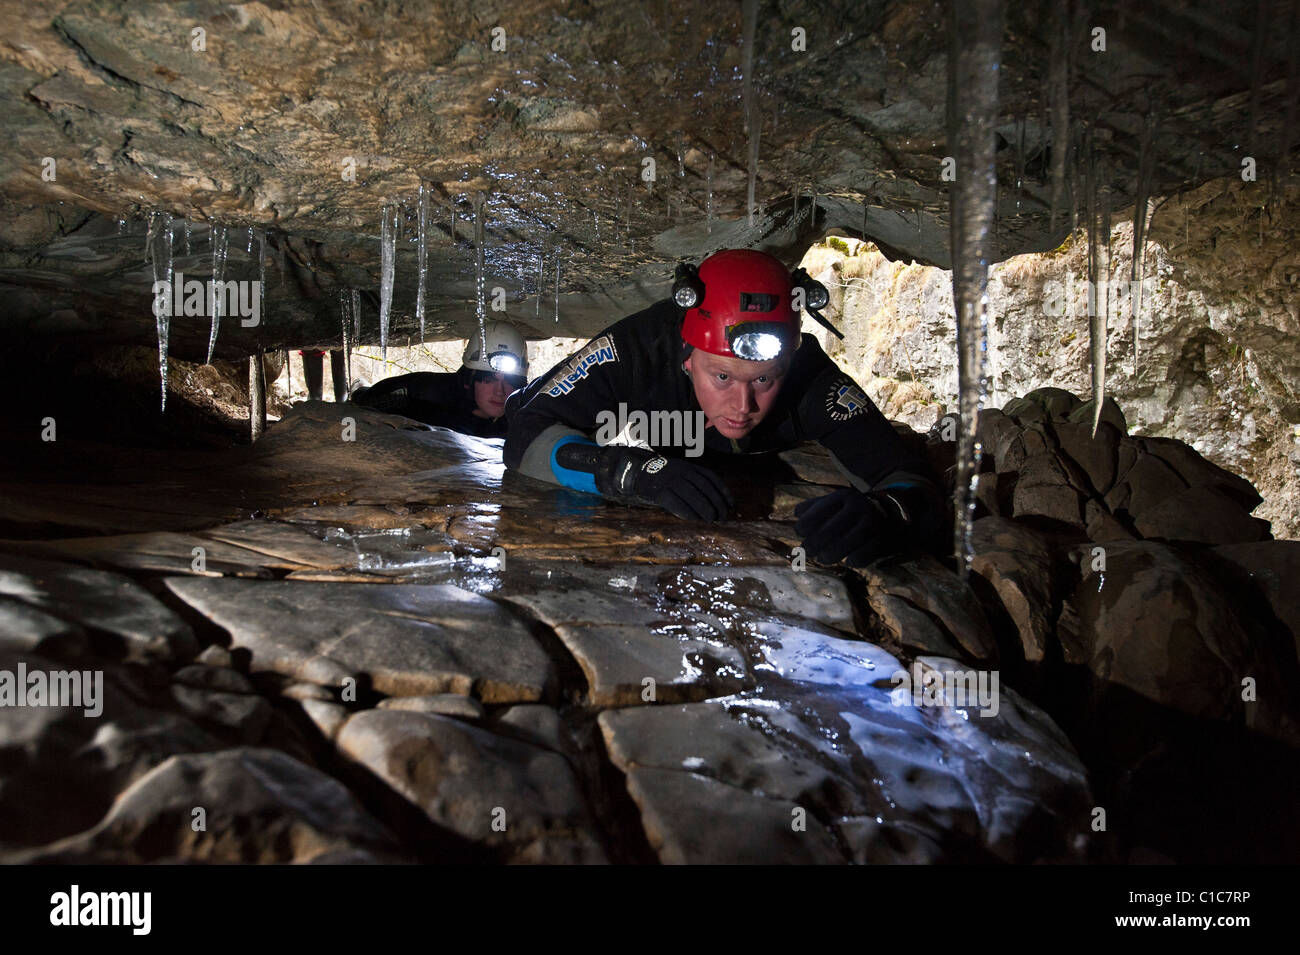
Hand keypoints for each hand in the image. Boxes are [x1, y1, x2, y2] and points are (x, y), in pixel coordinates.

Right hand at [603, 448, 733, 520]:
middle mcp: (682, 472)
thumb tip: (715, 501)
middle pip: (704, 488)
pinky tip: (695, 519)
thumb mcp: (682, 473)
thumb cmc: (664, 478)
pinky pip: (677, 503)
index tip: (731, 504)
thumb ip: (696, 482)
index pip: (711, 478)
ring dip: (705, 509)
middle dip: (717, 503)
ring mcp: (670, 481)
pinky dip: (688, 512)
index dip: (723, 492)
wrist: (638, 473)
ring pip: (692, 495)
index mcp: (689, 467)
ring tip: (712, 519)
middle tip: (723, 516)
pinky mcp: (660, 492)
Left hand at [794, 487, 905, 565]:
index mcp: (844, 497)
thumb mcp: (836, 501)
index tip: (800, 532)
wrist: (892, 511)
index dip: (805, 524)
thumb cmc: (853, 510)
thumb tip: (796, 513)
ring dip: (830, 555)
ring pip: (846, 543)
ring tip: (822, 559)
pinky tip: (848, 561)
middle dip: (814, 544)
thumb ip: (815, 506)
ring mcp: (871, 523)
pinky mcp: (882, 539)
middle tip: (807, 552)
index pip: (819, 511)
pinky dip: (854, 561)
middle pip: (830, 530)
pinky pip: (864, 554)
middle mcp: (858, 507)